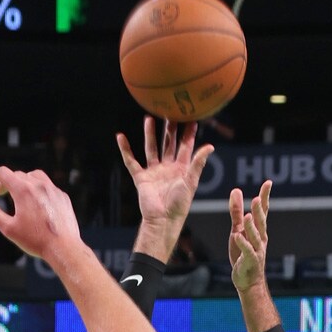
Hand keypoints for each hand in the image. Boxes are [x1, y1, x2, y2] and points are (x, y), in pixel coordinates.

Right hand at [0, 166, 81, 262]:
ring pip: (34, 176)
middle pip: (18, 175)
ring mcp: (53, 189)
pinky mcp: (62, 196)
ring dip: (23, 180)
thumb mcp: (9, 229)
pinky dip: (38, 188)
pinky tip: (35, 200)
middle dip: (6, 182)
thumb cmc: (36, 240)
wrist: (63, 247)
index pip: (4, 173)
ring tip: (18, 191)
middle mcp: (39, 185)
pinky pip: (48, 186)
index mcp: (23, 191)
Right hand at [117, 118, 212, 262]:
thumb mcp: (191, 181)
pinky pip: (131, 161)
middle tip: (170, 111)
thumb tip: (210, 146)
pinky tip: (120, 137)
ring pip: (151, 149)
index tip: (191, 116)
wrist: (162, 220)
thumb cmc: (179, 204)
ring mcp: (154, 172)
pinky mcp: (141, 178)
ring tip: (149, 118)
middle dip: (169, 129)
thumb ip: (198, 163)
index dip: (188, 132)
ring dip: (150, 134)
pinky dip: (125, 149)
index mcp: (181, 168)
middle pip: (168, 143)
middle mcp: (168, 168)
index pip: (185, 146)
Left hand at [229, 180, 271, 292]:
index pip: (263, 211)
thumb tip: (236, 191)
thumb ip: (237, 212)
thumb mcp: (237, 230)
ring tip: (248, 216)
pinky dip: (243, 244)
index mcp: (258, 230)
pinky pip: (247, 251)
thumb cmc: (243, 255)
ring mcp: (256, 250)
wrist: (248, 281)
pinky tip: (237, 236)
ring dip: (252, 227)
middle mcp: (260, 239)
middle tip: (257, 199)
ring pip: (255, 237)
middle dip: (259, 211)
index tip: (268, 183)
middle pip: (260, 223)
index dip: (265, 197)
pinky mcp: (250, 261)